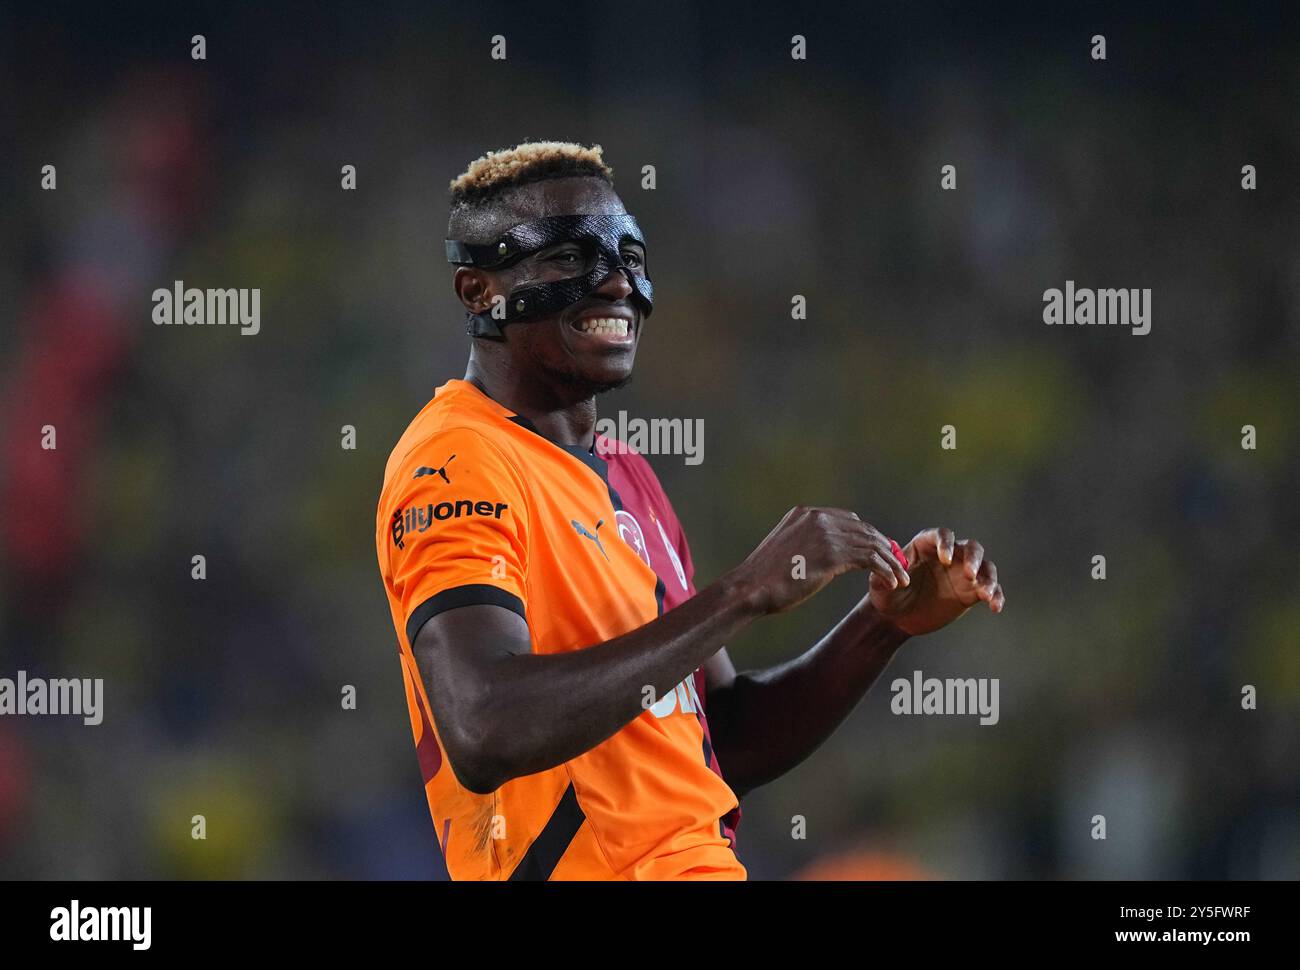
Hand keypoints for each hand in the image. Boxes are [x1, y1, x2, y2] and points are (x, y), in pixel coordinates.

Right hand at [727, 506, 909, 614]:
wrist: (749, 588)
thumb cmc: (762, 579)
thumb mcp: (784, 549)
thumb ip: (804, 544)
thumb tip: (820, 556)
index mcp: (805, 513)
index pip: (849, 520)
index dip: (869, 535)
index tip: (882, 550)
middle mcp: (817, 517)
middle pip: (863, 529)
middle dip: (884, 547)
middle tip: (898, 563)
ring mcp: (825, 533)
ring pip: (871, 544)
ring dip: (890, 562)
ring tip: (901, 577)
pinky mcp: (832, 553)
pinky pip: (870, 560)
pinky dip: (885, 570)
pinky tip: (893, 582)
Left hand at [868, 527, 1003, 635]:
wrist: (897, 619)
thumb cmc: (887, 597)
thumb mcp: (879, 588)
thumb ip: (883, 578)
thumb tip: (894, 575)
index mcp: (926, 546)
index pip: (942, 535)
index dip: (945, 543)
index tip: (944, 559)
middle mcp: (948, 556)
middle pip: (970, 547)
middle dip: (973, 558)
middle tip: (969, 574)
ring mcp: (962, 573)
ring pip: (986, 567)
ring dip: (989, 578)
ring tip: (985, 594)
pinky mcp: (971, 592)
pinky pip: (991, 590)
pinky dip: (996, 596)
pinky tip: (995, 607)